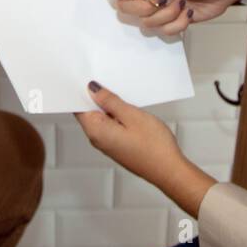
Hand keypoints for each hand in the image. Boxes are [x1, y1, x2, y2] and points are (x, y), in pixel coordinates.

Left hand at [75, 82, 216, 216]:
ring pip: (101, 119)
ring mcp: (108, 144)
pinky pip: (111, 126)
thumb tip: (93, 90)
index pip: (78, 107)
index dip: (80, 91)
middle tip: (106, 80)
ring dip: (108, 106)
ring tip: (120, 93)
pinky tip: (127, 109)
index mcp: (96, 131)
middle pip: (89, 112)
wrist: (169, 170)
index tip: (87, 76)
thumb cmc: (154, 146)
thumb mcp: (132, 115)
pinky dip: (116, 116)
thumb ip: (110, 101)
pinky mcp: (118, 146)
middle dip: (96, 97)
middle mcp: (98, 139)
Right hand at [104, 0, 246, 35]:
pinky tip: (186, 13)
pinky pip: (163, 31)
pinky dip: (177, 24)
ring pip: (144, 23)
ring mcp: (155, 7)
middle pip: (124, 6)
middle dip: (144, 8)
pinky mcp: (167, 20)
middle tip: (162, 0)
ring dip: (166, 16)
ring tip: (181, 5)